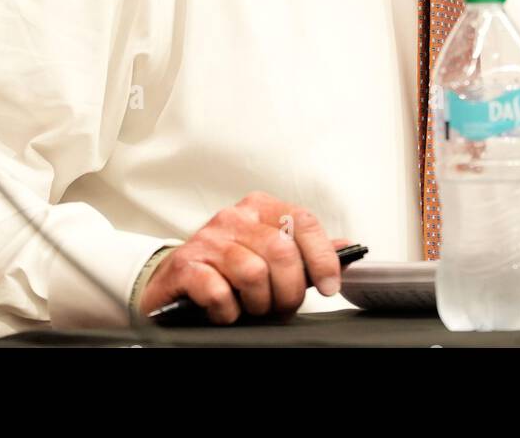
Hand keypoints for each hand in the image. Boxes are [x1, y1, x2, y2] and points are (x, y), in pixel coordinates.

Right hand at [138, 191, 348, 323]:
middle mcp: (235, 217)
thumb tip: (346, 248)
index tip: (330, 285)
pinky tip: (226, 310)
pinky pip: (219, 292)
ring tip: (252, 308)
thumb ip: (305, 249)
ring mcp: (209, 238)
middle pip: (282, 252)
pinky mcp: (186, 264)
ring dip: (259, 303)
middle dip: (289, 290)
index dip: (323, 257)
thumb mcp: (268, 253)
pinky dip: (228, 310)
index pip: (303, 222)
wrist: (173, 280)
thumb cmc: (227, 267)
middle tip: (283, 307)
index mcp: (260, 208)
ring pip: (253, 273)